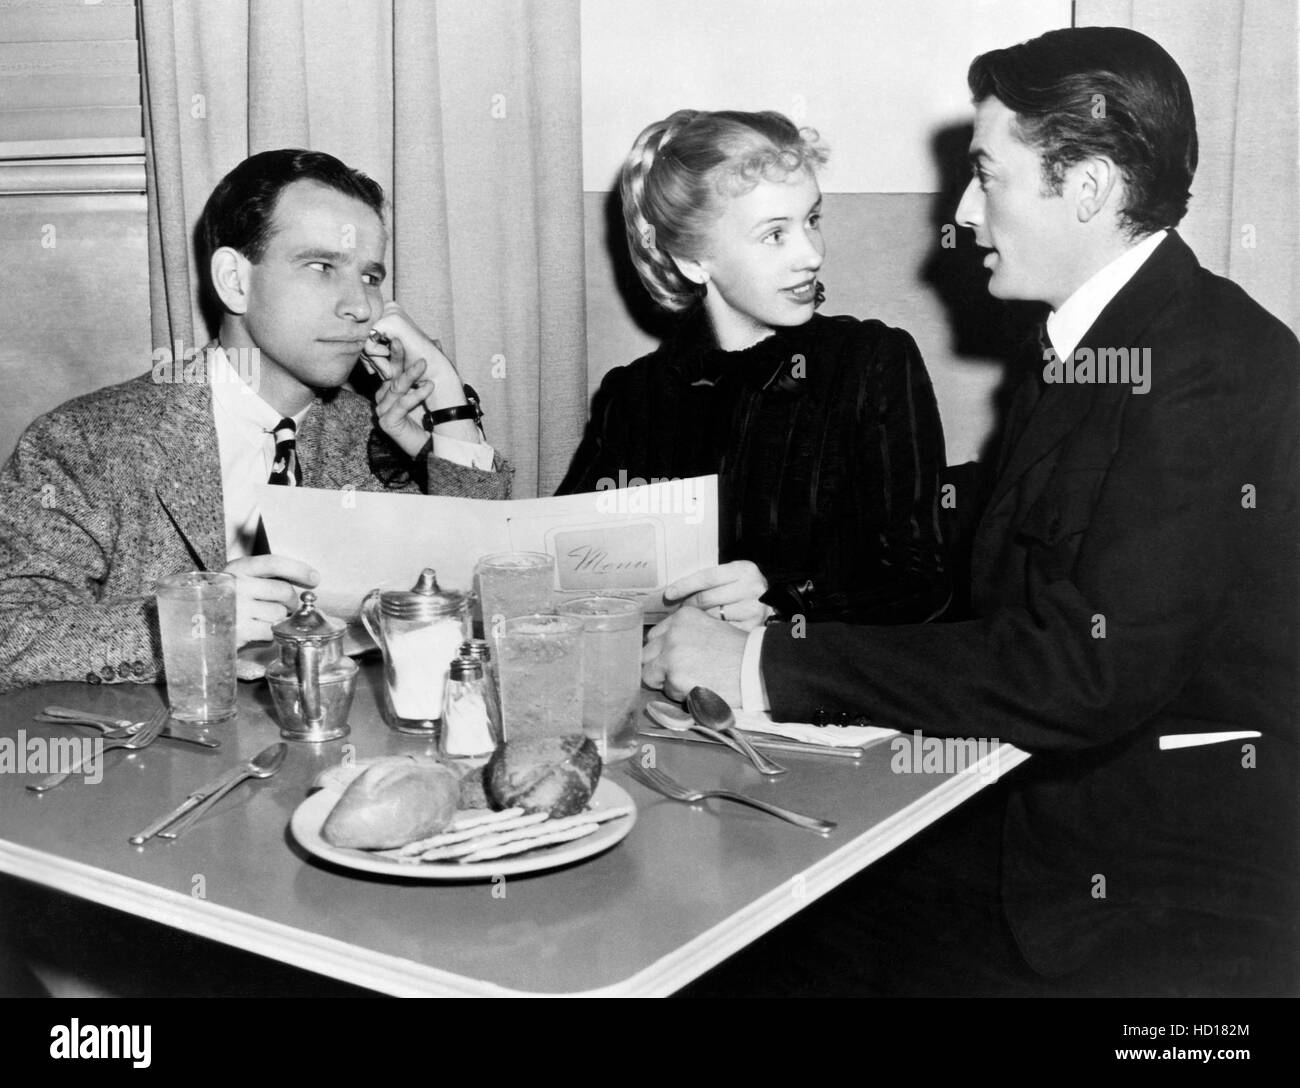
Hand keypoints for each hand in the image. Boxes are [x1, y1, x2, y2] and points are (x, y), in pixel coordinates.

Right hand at [222, 555, 318, 646]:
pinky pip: (272, 632)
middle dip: (291, 602)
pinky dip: (271, 635)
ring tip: (262, 620)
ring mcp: (238, 609)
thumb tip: (309, 583)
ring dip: (279, 620)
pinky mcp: (240, 631)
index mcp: (237, 569)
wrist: (189, 626)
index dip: (298, 570)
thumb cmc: (222, 602)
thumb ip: (265, 578)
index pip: (274, 563)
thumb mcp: (238, 581)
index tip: (315, 578)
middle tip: (284, 608)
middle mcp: (237, 586)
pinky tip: (257, 632)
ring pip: (280, 614)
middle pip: (285, 592)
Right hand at [373, 340, 435, 456]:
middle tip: (413, 350)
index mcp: (391, 390)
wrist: (435, 444)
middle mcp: (383, 400)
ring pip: (396, 389)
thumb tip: (435, 341)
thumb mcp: (432, 387)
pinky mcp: (387, 423)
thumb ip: (431, 366)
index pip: (392, 369)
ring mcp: (383, 411)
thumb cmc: (432, 417)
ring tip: (425, 368)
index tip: (399, 339)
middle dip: (401, 362)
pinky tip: (428, 387)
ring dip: (411, 377)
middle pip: (392, 377)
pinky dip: (415, 395)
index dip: (395, 355)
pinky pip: (400, 405)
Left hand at [641, 605, 746, 703]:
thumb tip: (664, 650)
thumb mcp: (709, 628)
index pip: (654, 637)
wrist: (756, 668)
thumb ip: (685, 634)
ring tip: (691, 682)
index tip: (672, 661)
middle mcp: (673, 632)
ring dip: (666, 681)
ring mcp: (671, 654)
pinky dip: (679, 694)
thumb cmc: (738, 652)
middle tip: (679, 675)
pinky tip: (698, 689)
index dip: (661, 652)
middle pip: (646, 654)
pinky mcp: (674, 677)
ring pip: (650, 673)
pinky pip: (666, 691)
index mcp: (681, 617)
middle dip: (658, 667)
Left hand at [663, 560, 771, 630]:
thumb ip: (711, 581)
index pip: (707, 577)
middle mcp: (751, 587)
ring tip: (690, 622)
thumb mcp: (733, 576)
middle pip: (707, 598)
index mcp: (744, 570)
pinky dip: (709, 632)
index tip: (669, 594)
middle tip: (677, 611)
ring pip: (712, 616)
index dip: (685, 585)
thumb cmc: (744, 590)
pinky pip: (721, 630)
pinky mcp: (752, 627)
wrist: (772, 605)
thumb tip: (675, 591)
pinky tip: (704, 633)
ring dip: (696, 620)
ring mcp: (753, 608)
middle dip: (687, 605)